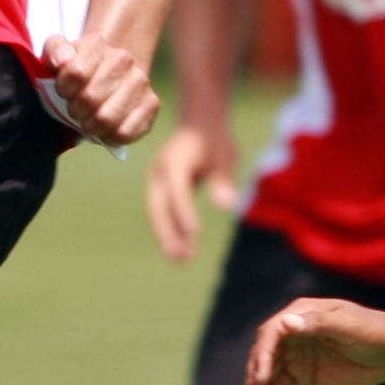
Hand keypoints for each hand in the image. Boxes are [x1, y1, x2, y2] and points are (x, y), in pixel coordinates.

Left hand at [42, 32, 160, 147]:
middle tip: (77, 108)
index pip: (75, 73)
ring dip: (91, 126)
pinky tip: (105, 128)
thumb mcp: (59, 53)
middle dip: (76, 110)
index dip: (64, 89)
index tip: (65, 90)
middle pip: (89, 99)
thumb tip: (62, 62)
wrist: (113, 71)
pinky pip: (125, 133)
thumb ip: (55, 52)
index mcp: (96, 44)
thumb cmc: (80, 67)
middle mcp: (123, 60)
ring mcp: (139, 82)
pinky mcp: (151, 104)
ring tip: (89, 119)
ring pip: (106, 119)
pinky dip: (110, 137)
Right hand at [145, 123, 239, 260]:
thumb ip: (224, 179)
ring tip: (181, 260)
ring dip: (167, 235)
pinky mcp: (160, 187)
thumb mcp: (225, 156)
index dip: (184, 211)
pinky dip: (170, 228)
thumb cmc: (215, 140)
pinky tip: (181, 248)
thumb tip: (227, 206)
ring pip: (157, 211)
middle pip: (159, 205)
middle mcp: (160, 170)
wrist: (198, 123)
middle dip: (168, 232)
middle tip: (181, 258)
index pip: (177, 189)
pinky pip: (161, 211)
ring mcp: (157, 179)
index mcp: (175, 159)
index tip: (194, 234)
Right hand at [245, 298, 384, 384]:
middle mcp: (292, 331)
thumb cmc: (372, 331)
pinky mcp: (302, 372)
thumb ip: (318, 324)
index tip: (261, 378)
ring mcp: (296, 352)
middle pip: (264, 352)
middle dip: (255, 375)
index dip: (262, 354)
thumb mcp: (347, 326)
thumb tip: (286, 323)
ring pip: (268, 370)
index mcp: (300, 313)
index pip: (272, 332)